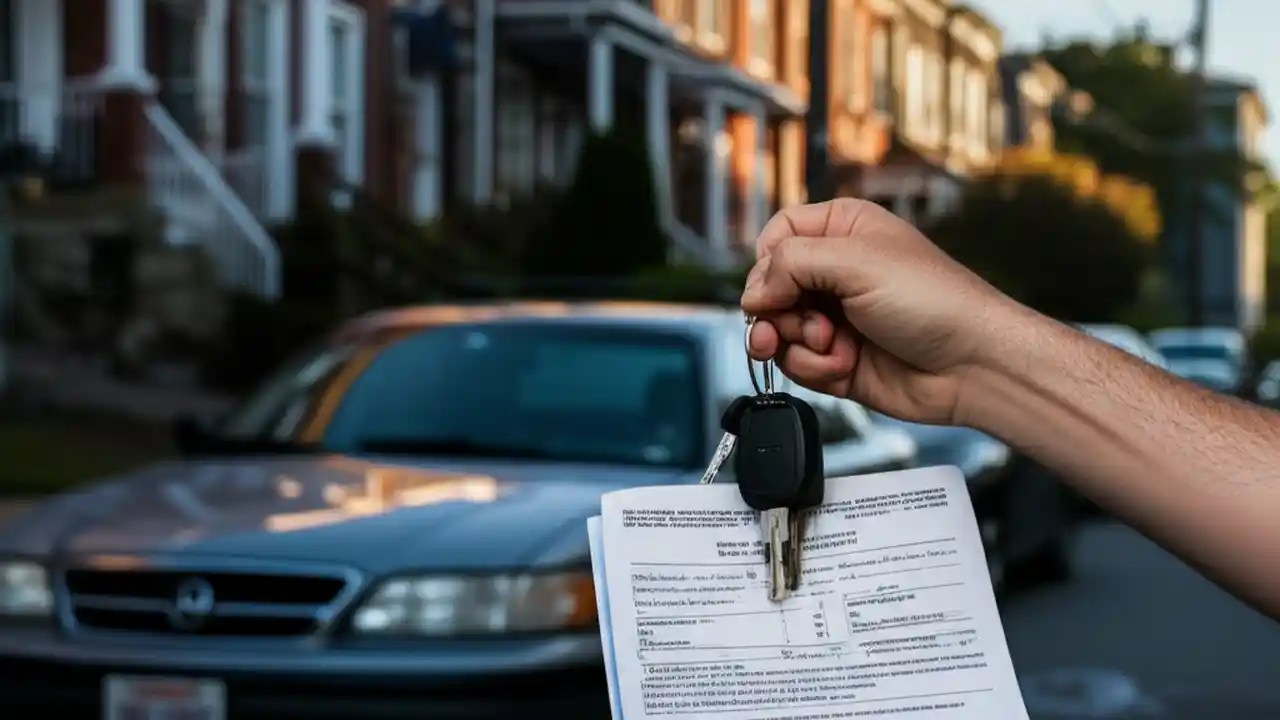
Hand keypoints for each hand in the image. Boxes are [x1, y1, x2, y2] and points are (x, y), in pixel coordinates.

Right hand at [741, 199, 1019, 425]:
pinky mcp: (836, 359)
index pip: (777, 235)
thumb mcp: (857, 262)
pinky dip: (814, 369)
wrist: (972, 365)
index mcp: (843, 231)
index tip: (772, 289)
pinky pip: (797, 365)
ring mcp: (835, 318)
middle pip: (769, 288)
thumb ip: (791, 264)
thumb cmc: (935, 302)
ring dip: (799, 345)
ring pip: (777, 330)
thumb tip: (752, 293)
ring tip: (832, 347)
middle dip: (779, 312)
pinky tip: (845, 366)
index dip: (766, 264)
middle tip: (803, 325)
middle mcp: (835, 272)